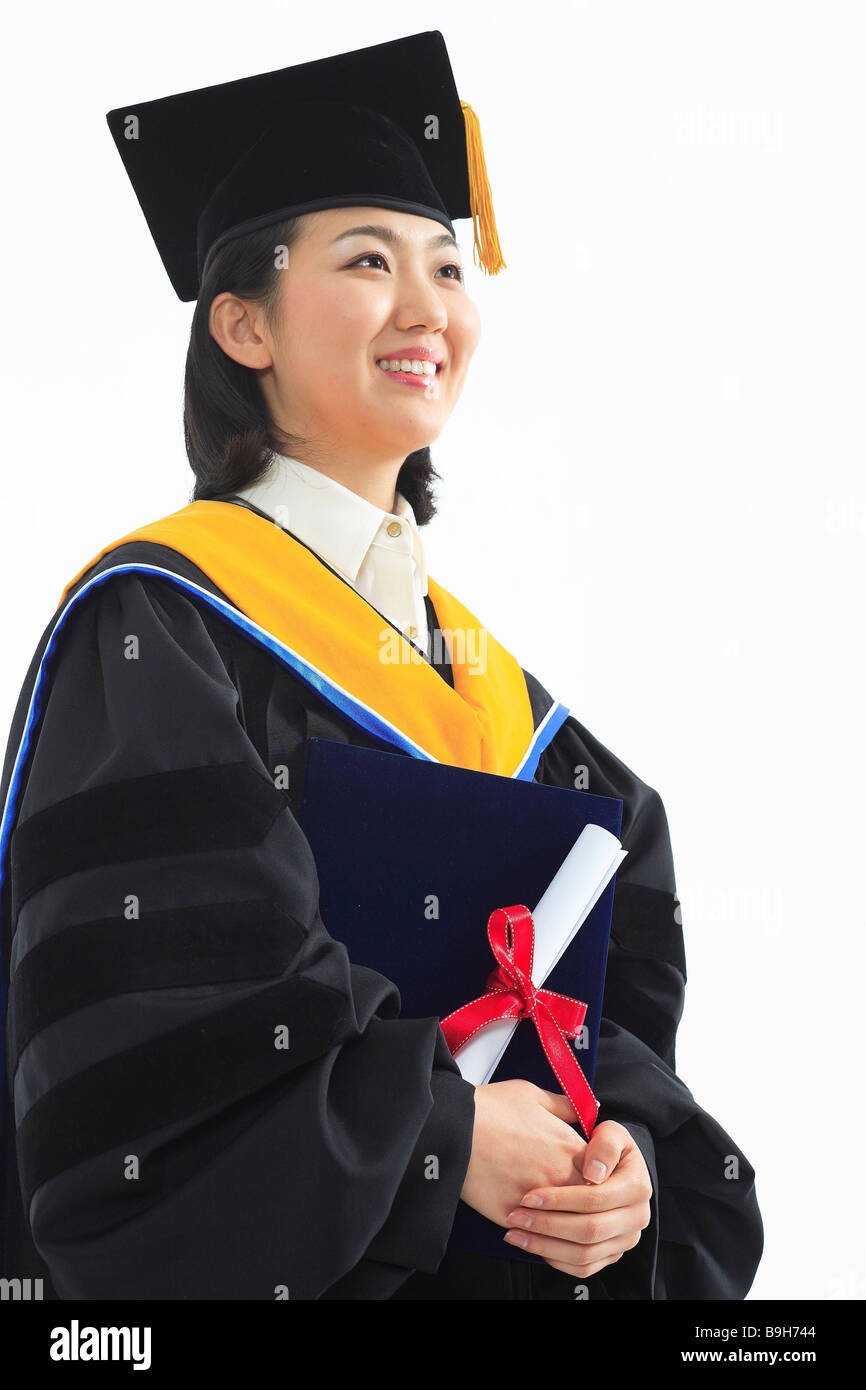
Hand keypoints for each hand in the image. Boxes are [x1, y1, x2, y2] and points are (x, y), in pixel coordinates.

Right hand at [459, 1080, 585, 1225]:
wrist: (453, 1127)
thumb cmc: (491, 1107)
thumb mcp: (532, 1094)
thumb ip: (564, 1106)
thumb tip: (583, 1111)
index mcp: (570, 1147)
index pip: (604, 1176)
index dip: (597, 1180)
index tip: (587, 1181)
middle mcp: (560, 1177)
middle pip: (590, 1206)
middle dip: (585, 1208)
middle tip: (575, 1209)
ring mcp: (538, 1201)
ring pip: (565, 1227)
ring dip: (563, 1227)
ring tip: (555, 1225)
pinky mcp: (512, 1217)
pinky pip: (534, 1237)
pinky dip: (534, 1237)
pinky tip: (531, 1233)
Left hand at [502, 1119, 652, 1277]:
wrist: (616, 1167)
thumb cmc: (607, 1147)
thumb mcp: (611, 1133)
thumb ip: (605, 1144)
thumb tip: (594, 1174)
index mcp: (638, 1187)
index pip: (594, 1200)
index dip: (559, 1200)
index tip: (528, 1197)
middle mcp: (637, 1218)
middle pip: (589, 1231)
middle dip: (547, 1226)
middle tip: (515, 1217)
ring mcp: (625, 1240)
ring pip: (584, 1255)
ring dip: (545, 1247)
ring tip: (515, 1234)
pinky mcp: (613, 1254)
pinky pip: (584, 1268)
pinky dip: (555, 1260)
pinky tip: (532, 1245)